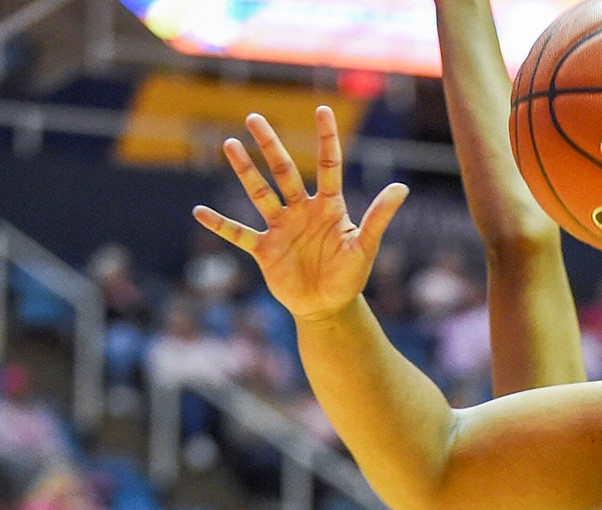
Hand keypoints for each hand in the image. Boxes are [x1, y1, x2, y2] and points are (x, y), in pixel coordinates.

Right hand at [193, 106, 409, 321]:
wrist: (328, 306)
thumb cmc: (350, 276)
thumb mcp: (365, 246)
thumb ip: (379, 217)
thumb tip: (402, 188)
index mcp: (329, 207)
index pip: (329, 165)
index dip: (326, 139)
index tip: (323, 110)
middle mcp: (302, 211)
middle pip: (284, 171)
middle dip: (270, 145)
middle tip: (254, 117)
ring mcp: (280, 228)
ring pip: (259, 193)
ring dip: (244, 171)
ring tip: (229, 144)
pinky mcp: (264, 250)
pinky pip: (239, 233)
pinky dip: (220, 224)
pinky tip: (199, 212)